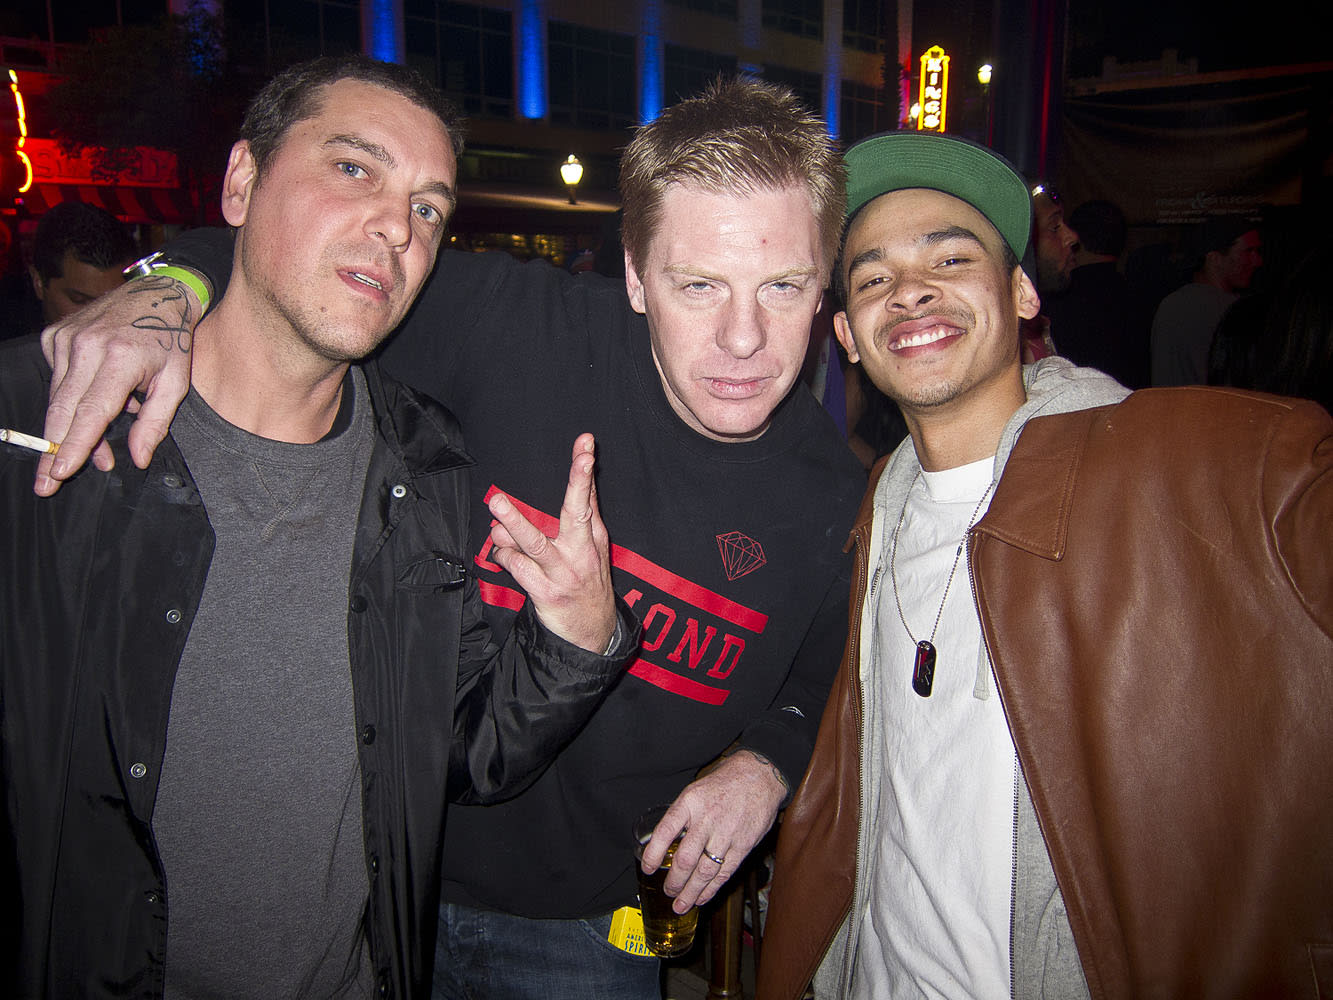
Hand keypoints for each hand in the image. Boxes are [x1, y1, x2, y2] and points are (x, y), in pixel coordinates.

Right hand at [36, 274, 199, 495]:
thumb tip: (136, 459)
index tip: (59, 472)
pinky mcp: (55, 336)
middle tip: (48, 484)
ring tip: (95, 452)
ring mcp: (66, 339)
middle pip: (62, 410)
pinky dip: (72, 402)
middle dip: (54, 451)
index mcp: (120, 358)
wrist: (159, 293)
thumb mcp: (175, 383)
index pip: (90, 412)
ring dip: (72, 430)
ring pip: (58, 399)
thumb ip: (155, 423)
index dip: (74, 446)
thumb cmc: (171, 341)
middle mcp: (87, 346)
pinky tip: (97, 406)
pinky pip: (58, 381)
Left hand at [486, 433, 616, 652]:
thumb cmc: (588, 583)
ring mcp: (564, 574)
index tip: (586, 444)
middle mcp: (582, 553)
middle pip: (575, 513)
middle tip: (576, 458)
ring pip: (536, 544)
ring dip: (514, 524)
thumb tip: (564, 486)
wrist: (593, 634)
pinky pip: (518, 568)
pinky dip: (504, 555)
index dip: (585, 471)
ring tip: (497, 506)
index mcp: (594, 538)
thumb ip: (578, 516)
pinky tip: (500, 551)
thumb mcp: (592, 549)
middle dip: (574, 484)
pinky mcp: (546, 594)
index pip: (589, 498)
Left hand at [640, 750, 787, 912]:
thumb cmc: (723, 784)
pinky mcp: (743, 845)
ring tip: (681, 905)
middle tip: (668, 891)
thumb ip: (682, 816)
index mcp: (690, 803)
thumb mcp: (695, 791)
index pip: (665, 831)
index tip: (647, 868)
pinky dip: (711, 888)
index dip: (653, 854)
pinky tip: (702, 898)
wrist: (759, 776)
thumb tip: (664, 844)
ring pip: (705, 871)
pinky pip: (724, 872)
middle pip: (685, 859)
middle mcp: (707, 819)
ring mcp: (726, 834)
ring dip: (691, 892)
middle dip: (674, 881)